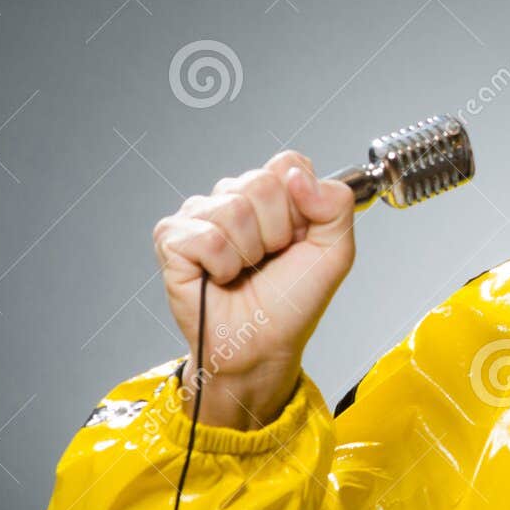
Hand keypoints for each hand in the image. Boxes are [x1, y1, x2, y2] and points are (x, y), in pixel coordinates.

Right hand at [152, 150, 355, 428]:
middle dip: (277, 231)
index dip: (300, 205)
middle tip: (269, 260)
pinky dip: (223, 266)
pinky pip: (206, 237)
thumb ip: (337, 204)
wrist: (262, 345)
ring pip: (234, 208)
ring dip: (249, 253)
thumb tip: (298, 175)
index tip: (297, 239)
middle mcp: (234, 197)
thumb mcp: (335, 251)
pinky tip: (220, 278)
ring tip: (245, 271)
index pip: (288, 163)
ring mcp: (199, 215)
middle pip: (262, 183)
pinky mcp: (172, 238)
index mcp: (273, 194)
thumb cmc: (291, 301)